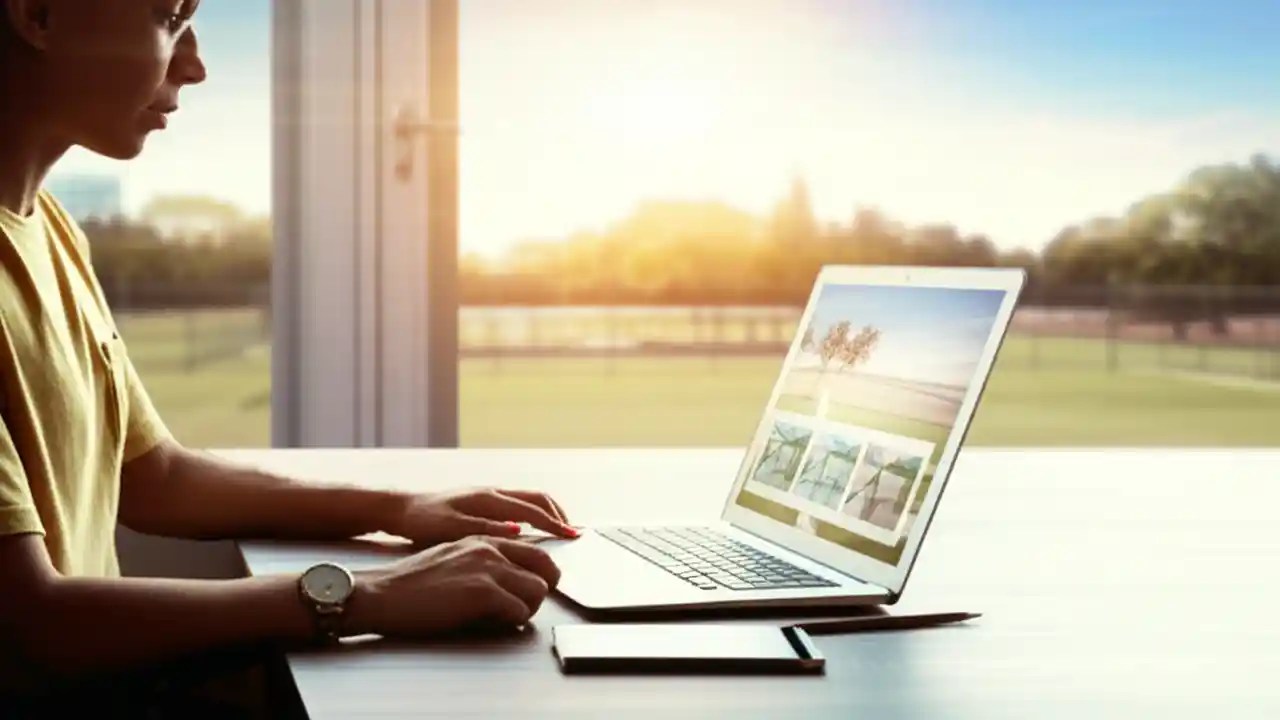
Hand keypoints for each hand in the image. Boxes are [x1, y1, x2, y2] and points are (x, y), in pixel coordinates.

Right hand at [347, 536, 559, 636]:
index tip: (535, 588)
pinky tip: (490, 623)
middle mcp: (491, 547)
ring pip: (538, 590)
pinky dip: (510, 622)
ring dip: (527, 608)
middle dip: (544, 589)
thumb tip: (510, 581)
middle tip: (527, 605)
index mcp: (484, 538)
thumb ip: (483, 561)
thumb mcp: (453, 558)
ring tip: (505, 617)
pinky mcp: (482, 591)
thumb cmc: (412, 584)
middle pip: (547, 566)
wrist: (382, 593)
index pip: (535, 549)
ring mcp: (488, 567)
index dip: (541, 572)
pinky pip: (519, 611)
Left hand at [386, 487, 577, 545]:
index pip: (531, 510)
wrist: (401, 509)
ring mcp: (487, 494)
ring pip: (528, 498)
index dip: (553, 524)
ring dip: (548, 511)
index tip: (572, 536)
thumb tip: (518, 529)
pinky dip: (534, 512)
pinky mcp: (482, 500)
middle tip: (573, 532)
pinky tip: (532, 526)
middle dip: (558, 514)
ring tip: (559, 528)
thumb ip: (486, 529)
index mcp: (488, 499)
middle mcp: (492, 492)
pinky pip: (518, 502)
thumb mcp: (452, 530)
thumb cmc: (422, 523)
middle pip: (536, 498)